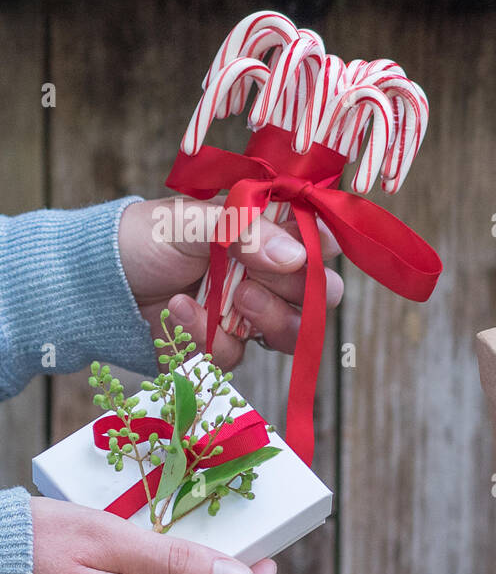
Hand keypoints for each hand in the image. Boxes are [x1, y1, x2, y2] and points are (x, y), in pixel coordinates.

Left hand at [117, 197, 343, 369]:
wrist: (93, 284)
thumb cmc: (142, 239)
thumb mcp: (190, 221)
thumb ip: (244, 232)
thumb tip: (298, 257)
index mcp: (265, 234)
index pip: (319, 241)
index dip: (323, 249)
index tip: (310, 252)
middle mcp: (267, 275)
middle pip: (319, 295)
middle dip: (298, 293)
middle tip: (260, 281)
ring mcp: (249, 314)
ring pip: (290, 332)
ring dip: (265, 318)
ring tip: (232, 299)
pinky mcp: (224, 346)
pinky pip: (238, 352)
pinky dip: (208, 334)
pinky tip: (181, 310)